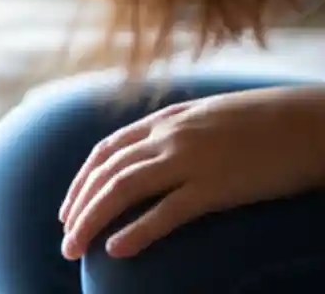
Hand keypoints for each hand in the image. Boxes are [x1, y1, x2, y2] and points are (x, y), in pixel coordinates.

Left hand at [59, 85, 324, 259]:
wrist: (311, 123)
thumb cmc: (267, 121)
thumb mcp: (209, 115)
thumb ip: (177, 130)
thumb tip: (154, 153)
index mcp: (166, 119)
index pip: (106, 150)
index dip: (81, 181)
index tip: (67, 208)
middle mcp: (169, 136)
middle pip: (106, 173)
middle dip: (78, 207)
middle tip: (64, 238)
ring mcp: (190, 160)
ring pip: (123, 190)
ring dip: (91, 220)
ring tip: (74, 248)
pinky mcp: (216, 186)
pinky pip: (167, 212)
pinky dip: (137, 231)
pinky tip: (116, 250)